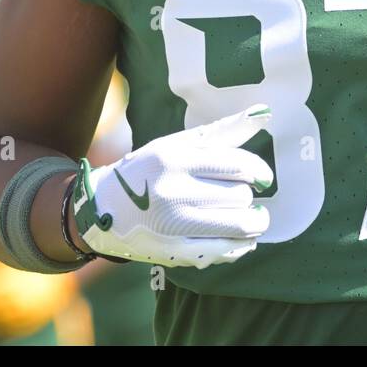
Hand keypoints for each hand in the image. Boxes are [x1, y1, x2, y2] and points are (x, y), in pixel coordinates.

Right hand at [72, 104, 274, 268]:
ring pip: (239, 225)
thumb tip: (264, 113)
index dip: (259, 172)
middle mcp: (172, 193)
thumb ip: (223, 131)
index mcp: (174, 159)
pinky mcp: (175, 254)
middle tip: (240, 195)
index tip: (262, 177)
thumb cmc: (149, 170)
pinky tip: (238, 238)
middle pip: (239, 196)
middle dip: (246, 195)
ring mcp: (173, 227)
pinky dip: (241, 245)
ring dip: (254, 222)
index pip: (237, 165)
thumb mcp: (178, 143)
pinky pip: (225, 252)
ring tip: (251, 217)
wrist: (101, 210)